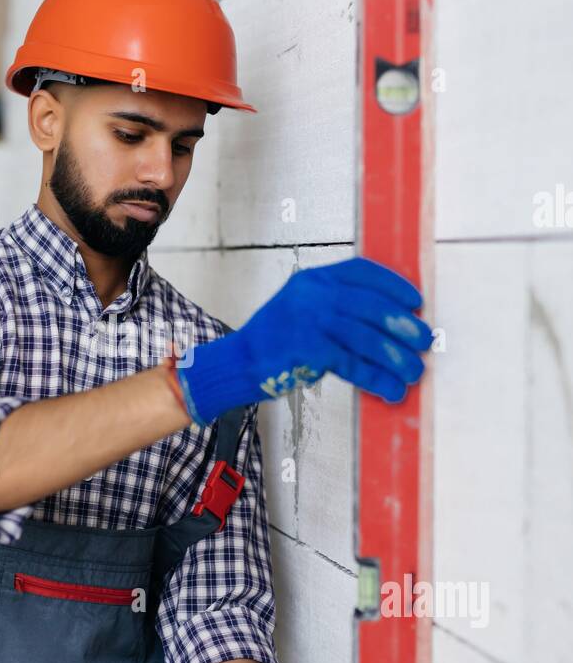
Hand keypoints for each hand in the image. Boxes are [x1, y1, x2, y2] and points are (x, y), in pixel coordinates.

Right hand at [176, 255, 433, 425]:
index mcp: (315, 279)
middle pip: (372, 306)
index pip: (363, 272)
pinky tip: (390, 390)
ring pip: (368, 338)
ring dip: (397, 357)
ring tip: (414, 371)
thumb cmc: (276, 341)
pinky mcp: (308, 350)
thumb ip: (337, 308)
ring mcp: (310, 321)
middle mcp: (314, 294)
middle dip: (404, 325)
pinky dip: (377, 379)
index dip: (394, 286)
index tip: (416, 301)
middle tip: (425, 341)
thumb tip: (388, 324)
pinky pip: (354, 365)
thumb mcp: (303, 308)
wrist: (237, 362)